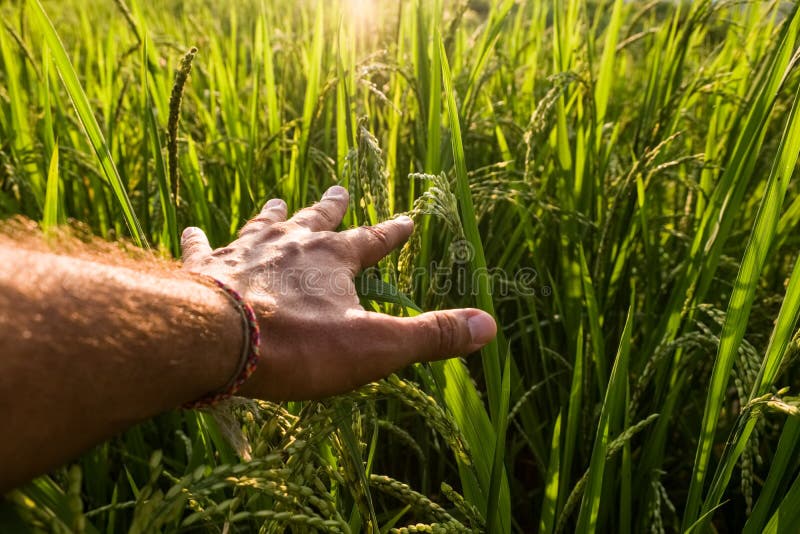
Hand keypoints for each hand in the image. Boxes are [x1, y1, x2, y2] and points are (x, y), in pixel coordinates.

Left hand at [180, 186, 496, 400]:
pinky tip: (191, 230)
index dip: (394, 231)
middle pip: (316, 219)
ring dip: (273, 213)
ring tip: (276, 199)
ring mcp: (245, 252)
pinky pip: (202, 247)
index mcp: (333, 260)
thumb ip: (431, 335)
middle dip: (331, 207)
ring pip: (264, 224)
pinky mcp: (206, 268)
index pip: (374, 240)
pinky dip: (199, 240)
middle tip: (338, 189)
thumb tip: (489, 326)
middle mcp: (291, 245)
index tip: (409, 217)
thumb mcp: (376, 345)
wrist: (217, 340)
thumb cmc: (299, 344)